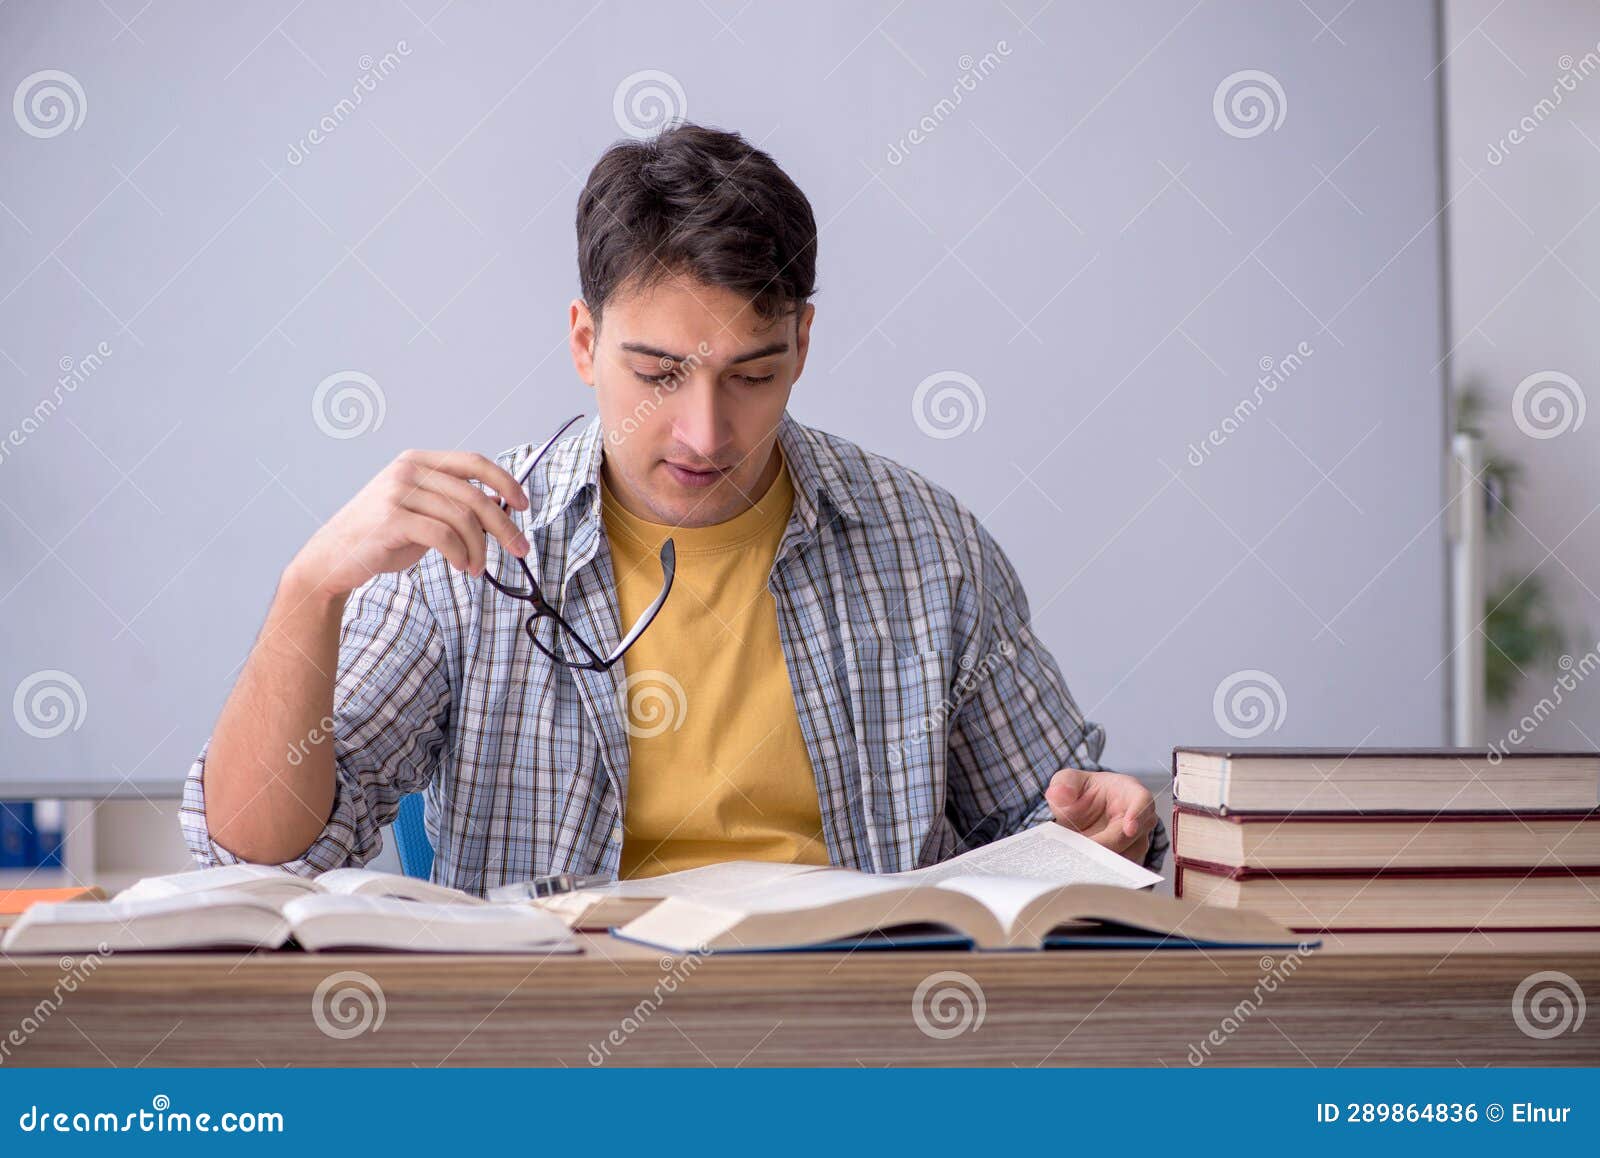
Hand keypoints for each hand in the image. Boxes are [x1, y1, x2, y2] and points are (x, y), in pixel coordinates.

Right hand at [286, 449, 531, 599]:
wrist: (331, 559)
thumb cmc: (381, 538)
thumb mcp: (421, 513)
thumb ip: (453, 505)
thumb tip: (502, 509)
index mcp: (418, 461)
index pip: (474, 462)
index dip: (505, 481)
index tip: (525, 504)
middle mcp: (408, 471)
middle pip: (475, 495)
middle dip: (504, 526)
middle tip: (520, 549)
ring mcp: (397, 492)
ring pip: (462, 519)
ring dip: (479, 549)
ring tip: (477, 568)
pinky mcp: (391, 519)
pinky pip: (443, 536)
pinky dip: (461, 554)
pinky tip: (463, 567)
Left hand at [1044, 767, 1156, 864]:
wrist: (1081, 811)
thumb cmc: (1082, 792)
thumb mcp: (1068, 781)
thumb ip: (1063, 784)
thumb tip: (1058, 794)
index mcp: (1130, 792)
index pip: (1143, 801)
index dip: (1138, 814)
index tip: (1129, 829)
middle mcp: (1140, 818)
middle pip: (1132, 836)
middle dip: (1107, 845)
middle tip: (1084, 851)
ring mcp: (1136, 840)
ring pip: (1128, 856)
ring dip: (1105, 860)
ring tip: (1080, 860)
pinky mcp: (1127, 858)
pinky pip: (1120, 869)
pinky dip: (1103, 870)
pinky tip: (1083, 869)